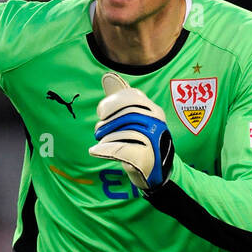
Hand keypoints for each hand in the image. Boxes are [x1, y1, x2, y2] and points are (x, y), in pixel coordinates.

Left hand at [88, 71, 173, 191]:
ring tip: (101, 143)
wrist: (155, 175)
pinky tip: (95, 151)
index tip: (102, 113)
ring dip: (106, 138)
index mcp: (154, 111)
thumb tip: (107, 77)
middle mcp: (157, 124)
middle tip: (98, 130)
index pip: (133, 97)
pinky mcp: (145, 158)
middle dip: (108, 121)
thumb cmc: (141, 144)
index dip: (113, 102)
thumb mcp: (134, 120)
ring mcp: (153, 141)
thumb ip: (121, 100)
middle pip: (128, 113)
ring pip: (124, 132)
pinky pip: (122, 149)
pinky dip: (104, 150)